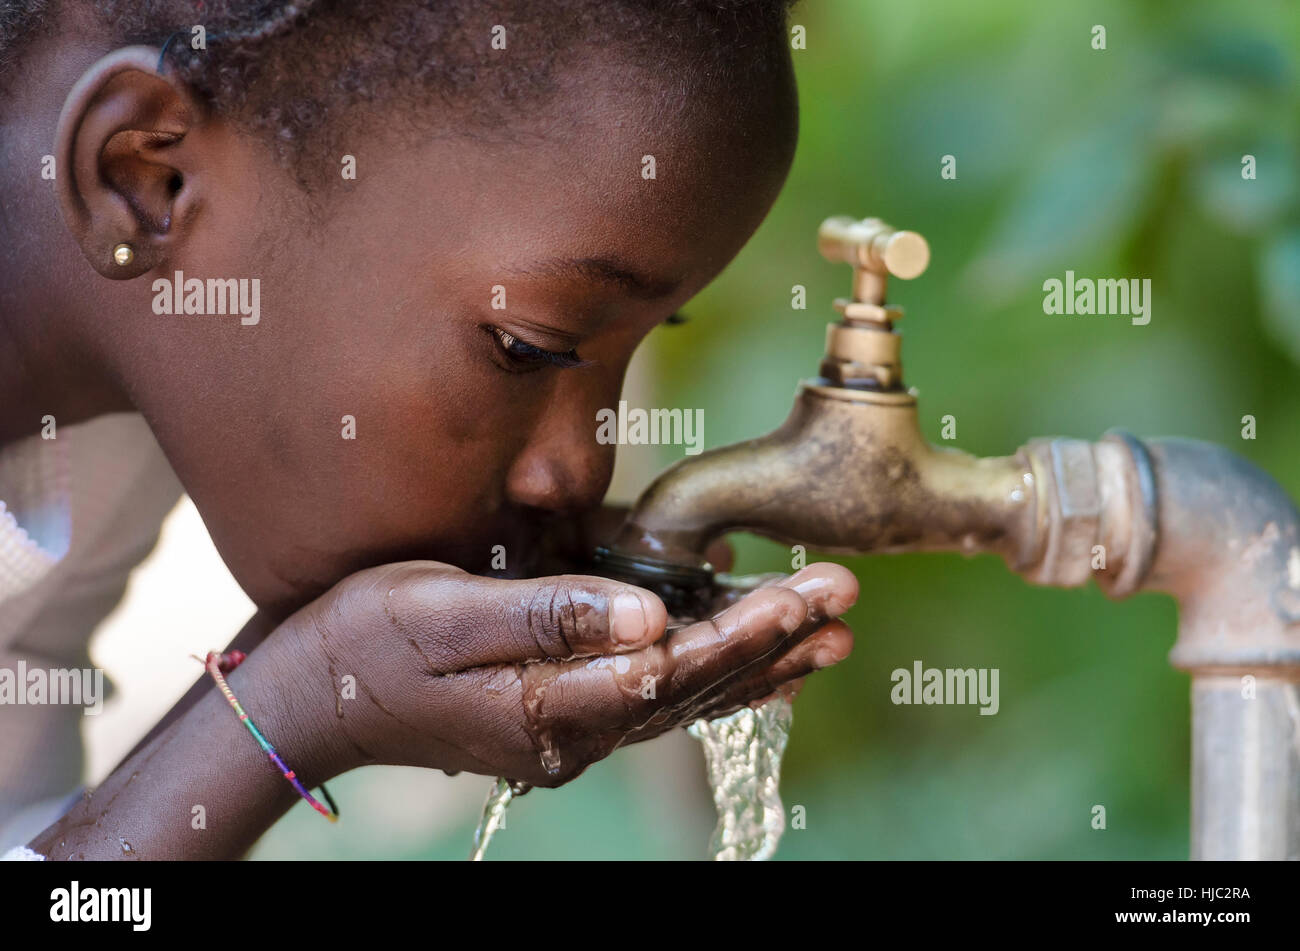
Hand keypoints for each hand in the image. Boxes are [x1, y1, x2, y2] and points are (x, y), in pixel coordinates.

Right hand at [289, 560, 855, 786]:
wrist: (306, 694)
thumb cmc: (363, 643)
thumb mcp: (444, 614)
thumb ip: (549, 616)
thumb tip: (653, 619)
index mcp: (550, 706)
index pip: (675, 668)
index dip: (748, 628)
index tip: (811, 594)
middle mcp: (571, 731)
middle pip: (694, 685)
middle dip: (773, 639)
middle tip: (843, 599)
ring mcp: (565, 728)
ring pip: (683, 695)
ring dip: (754, 661)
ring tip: (823, 636)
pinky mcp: (554, 711)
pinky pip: (650, 695)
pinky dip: (704, 671)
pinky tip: (738, 651)